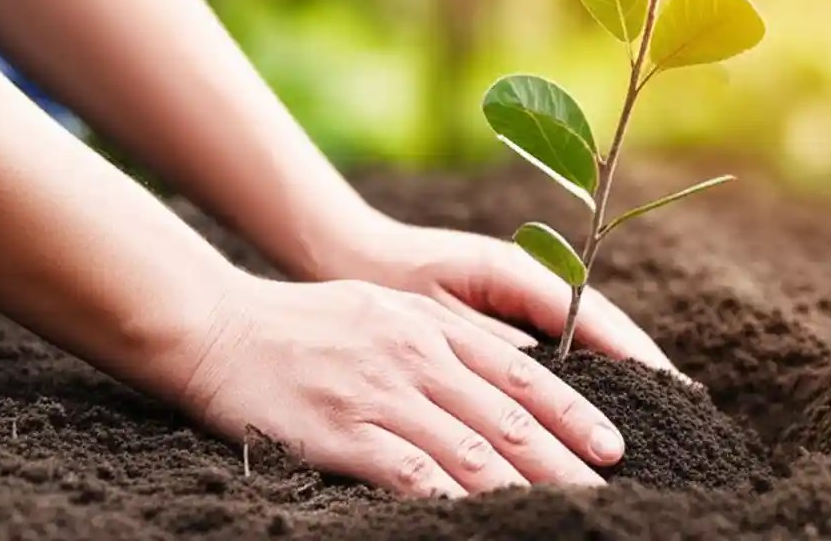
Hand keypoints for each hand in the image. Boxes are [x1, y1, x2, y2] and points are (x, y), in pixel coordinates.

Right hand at [176, 275, 625, 496]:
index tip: (612, 445)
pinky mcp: (342, 430)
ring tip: (564, 513)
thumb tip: (498, 378)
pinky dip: (449, 498)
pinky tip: (478, 519)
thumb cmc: (304, 324)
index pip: (522, 375)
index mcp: (433, 329)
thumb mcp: (386, 311)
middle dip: (565, 459)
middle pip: (509, 416)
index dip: (573, 412)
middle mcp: (418, 356)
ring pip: (471, 448)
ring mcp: (381, 393)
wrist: (218, 325)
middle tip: (606, 492)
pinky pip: (409, 471)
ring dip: (524, 487)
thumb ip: (441, 341)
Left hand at [310, 217, 676, 372]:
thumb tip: (546, 380)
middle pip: (602, 320)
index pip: (590, 316)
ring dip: (621, 360)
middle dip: (641, 359)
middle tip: (683, 402)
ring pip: (588, 325)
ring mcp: (525, 284)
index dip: (631, 352)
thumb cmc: (388, 283)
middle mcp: (531, 272)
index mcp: (516, 269)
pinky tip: (607, 388)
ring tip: (661, 399)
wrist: (351, 250)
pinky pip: (564, 332)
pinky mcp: (513, 300)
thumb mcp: (438, 317)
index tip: (668, 384)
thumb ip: (493, 344)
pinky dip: (590, 358)